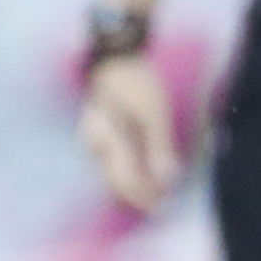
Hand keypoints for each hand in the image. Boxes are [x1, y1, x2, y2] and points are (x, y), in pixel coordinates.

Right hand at [79, 54, 180, 211]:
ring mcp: (93, 141)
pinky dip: (130, 171)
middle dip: (140, 195)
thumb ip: (159, 148)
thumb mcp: (154, 114)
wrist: (117, 57)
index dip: (145, 197)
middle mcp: (94, 145)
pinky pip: (113, 162)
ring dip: (135, 185)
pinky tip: (143, 173)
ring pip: (113, 174)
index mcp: (106, 140)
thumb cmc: (137, 82)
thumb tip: (166, 180)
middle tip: (162, 203)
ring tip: (156, 191)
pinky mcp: (99, 136)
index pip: (125, 182)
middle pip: (116, 182)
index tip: (164, 204)